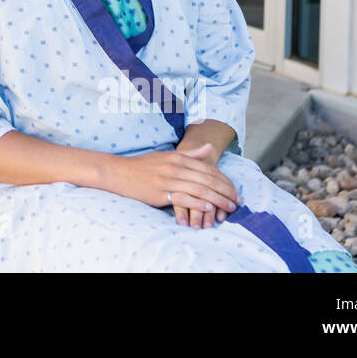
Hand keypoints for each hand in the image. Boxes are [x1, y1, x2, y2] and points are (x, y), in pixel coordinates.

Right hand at [108, 143, 241, 228]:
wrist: (119, 173)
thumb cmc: (143, 166)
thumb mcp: (167, 156)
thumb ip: (190, 154)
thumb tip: (209, 148)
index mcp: (178, 157)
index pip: (209, 169)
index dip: (225, 181)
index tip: (235, 191)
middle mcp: (175, 167)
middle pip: (208, 179)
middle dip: (226, 191)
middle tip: (238, 202)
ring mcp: (168, 180)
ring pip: (200, 189)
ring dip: (218, 200)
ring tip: (229, 208)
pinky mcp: (161, 192)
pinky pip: (185, 198)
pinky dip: (199, 204)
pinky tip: (209, 209)